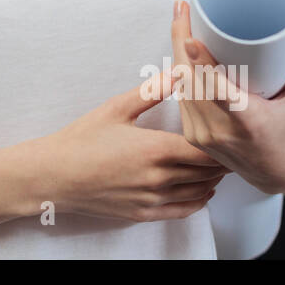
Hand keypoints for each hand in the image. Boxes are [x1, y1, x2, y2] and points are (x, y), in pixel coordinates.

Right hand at [42, 70, 228, 221]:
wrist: (55, 174)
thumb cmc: (82, 139)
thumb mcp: (116, 108)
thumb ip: (151, 91)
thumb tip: (177, 72)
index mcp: (156, 149)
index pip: (205, 150)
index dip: (222, 143)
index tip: (228, 132)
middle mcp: (159, 178)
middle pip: (207, 172)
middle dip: (221, 160)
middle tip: (228, 146)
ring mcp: (153, 199)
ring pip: (199, 191)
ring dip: (213, 180)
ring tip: (218, 165)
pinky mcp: (144, 213)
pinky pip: (183, 210)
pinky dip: (199, 200)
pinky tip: (202, 190)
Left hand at [170, 0, 284, 195]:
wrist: (280, 172)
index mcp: (248, 122)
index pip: (219, 91)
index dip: (202, 64)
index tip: (190, 37)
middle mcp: (220, 131)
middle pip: (191, 80)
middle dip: (180, 41)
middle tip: (181, 7)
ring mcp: (203, 136)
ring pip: (181, 86)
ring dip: (176, 52)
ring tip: (180, 19)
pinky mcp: (192, 137)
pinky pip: (180, 98)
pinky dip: (180, 73)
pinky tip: (180, 49)